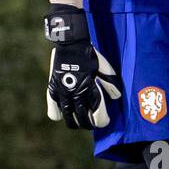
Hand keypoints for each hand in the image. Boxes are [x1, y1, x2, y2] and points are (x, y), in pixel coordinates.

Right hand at [44, 5, 121, 129]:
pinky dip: (58, 114)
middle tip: (92, 123)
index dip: (102, 121)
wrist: (70, 44)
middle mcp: (75, 94)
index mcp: (89, 89)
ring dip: (75, 123)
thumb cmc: (90, 55)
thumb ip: (111, 84)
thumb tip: (116, 98)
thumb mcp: (105, 68)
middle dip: (90, 124)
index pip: (97, 114)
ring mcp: (62, 93)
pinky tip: (64, 111)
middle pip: (83, 119)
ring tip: (78, 121)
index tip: (105, 121)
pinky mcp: (52, 89)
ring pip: (68, 117)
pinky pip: (53, 111)